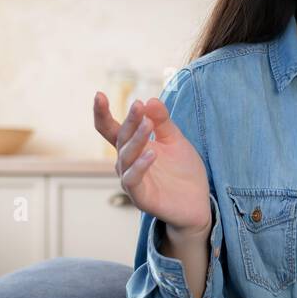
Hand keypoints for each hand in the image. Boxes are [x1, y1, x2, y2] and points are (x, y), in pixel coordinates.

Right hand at [92, 91, 210, 238]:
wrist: (197, 203)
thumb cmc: (183, 171)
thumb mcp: (175, 140)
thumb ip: (163, 122)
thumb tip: (150, 100)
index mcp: (132, 147)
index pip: (111, 128)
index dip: (102, 113)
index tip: (99, 94)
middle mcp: (126, 163)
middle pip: (121, 138)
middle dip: (129, 121)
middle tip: (138, 106)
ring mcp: (131, 180)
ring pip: (126, 157)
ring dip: (136, 139)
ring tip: (148, 124)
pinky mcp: (140, 197)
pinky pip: (133, 179)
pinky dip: (140, 166)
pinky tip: (151, 153)